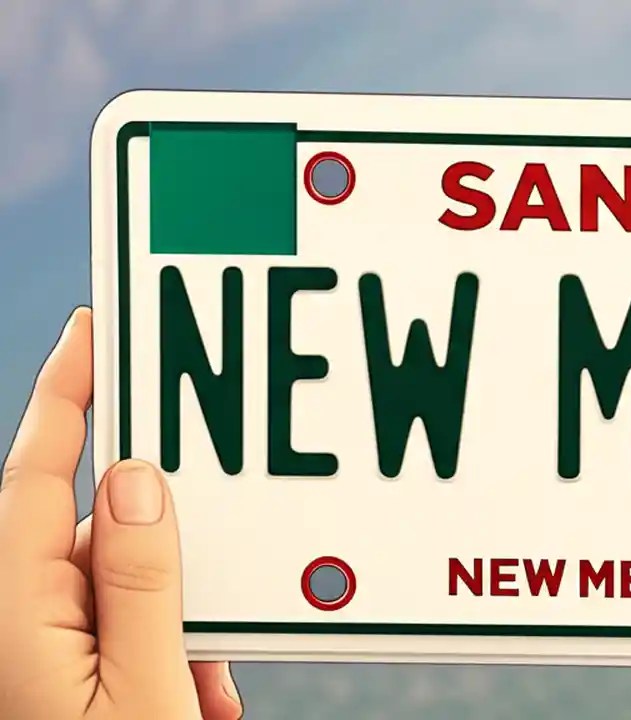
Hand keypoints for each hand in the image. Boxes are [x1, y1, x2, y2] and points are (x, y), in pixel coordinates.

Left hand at [0, 309, 243, 718]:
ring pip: (124, 590)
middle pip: (92, 531)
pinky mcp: (82, 681)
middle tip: (212, 518)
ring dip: (178, 615)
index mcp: (17, 618)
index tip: (94, 329)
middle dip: (162, 535)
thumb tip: (138, 480)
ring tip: (204, 683)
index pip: (36, 477)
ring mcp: (52, 655)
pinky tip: (199, 699)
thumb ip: (137, 582)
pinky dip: (175, 655)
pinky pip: (133, 637)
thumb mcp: (140, 696)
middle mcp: (25, 625)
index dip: (64, 397)